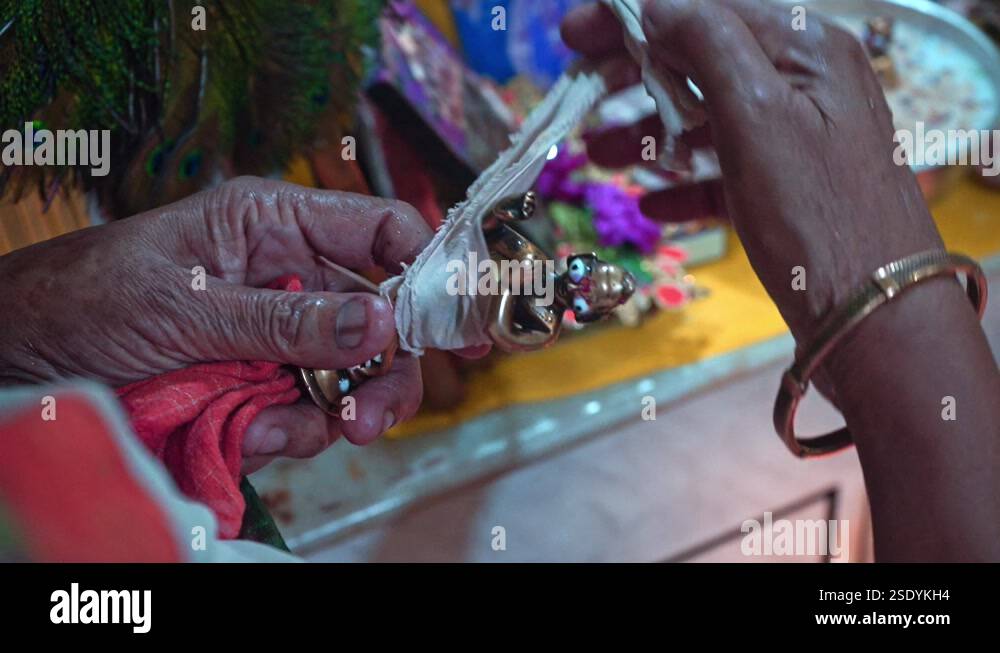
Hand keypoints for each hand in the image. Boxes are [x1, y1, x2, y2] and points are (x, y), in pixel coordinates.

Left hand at [0, 177, 431, 470]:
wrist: (21, 357)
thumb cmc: (88, 299)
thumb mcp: (188, 305)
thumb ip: (288, 320)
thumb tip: (384, 323)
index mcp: (275, 224)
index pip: (380, 231)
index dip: (428, 270)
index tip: (462, 321)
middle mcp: (287, 276)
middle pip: (379, 320)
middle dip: (382, 372)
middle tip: (372, 419)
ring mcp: (277, 336)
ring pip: (348, 377)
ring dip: (328, 414)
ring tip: (276, 432)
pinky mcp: (258, 385)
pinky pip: (304, 414)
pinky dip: (286, 434)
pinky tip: (247, 437)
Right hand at [563, 0, 943, 342]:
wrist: (874, 316)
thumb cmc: (815, 212)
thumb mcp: (759, 118)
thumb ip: (710, 48)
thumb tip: (658, 6)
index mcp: (805, 51)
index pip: (707, 9)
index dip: (636, 15)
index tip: (575, 35)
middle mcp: (804, 85)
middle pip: (704, 61)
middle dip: (637, 74)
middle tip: (580, 90)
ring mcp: (797, 140)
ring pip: (709, 119)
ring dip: (650, 134)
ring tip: (597, 156)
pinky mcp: (788, 191)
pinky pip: (726, 173)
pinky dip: (686, 185)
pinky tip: (653, 208)